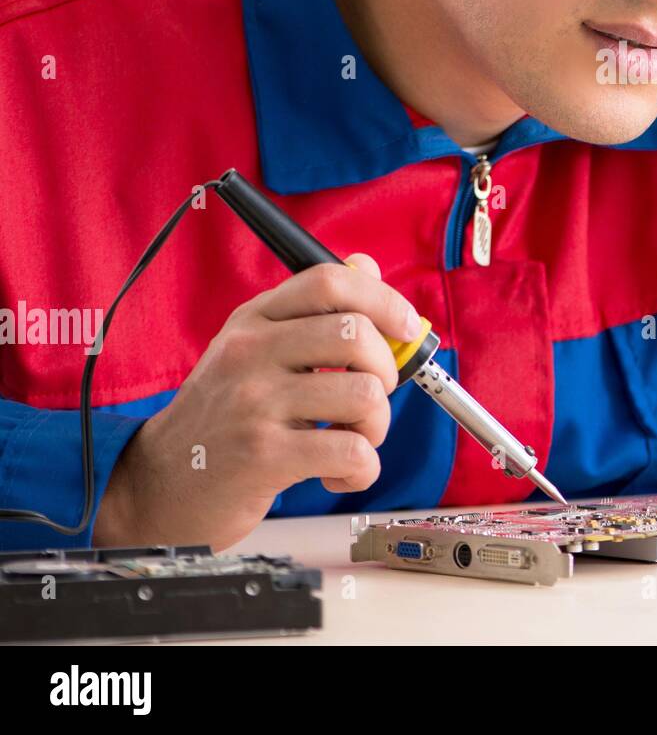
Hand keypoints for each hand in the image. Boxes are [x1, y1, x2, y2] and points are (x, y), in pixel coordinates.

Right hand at [93, 254, 418, 550]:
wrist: (159, 485)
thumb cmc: (221, 416)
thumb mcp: (254, 348)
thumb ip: (311, 309)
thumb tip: (365, 264)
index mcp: (254, 320)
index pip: (329, 281)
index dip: (382, 299)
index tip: (405, 326)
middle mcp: (251, 352)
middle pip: (356, 335)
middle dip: (386, 370)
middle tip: (369, 396)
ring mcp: (255, 403)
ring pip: (365, 394)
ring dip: (376, 426)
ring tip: (351, 438)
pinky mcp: (263, 456)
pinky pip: (352, 452)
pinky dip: (362, 470)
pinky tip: (338, 475)